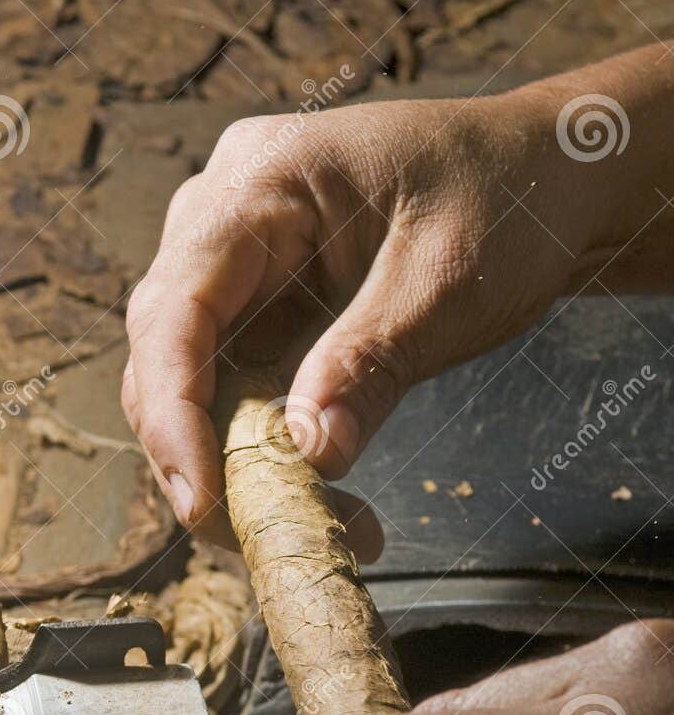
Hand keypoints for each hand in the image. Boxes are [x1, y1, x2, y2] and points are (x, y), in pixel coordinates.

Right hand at [123, 45, 673, 537]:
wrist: (551, 177)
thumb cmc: (508, 196)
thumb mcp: (447, 280)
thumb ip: (371, 362)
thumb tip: (307, 453)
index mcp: (259, 180)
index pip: (174, 308)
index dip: (173, 412)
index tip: (204, 499)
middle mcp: (225, 216)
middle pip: (164, 354)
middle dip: (202, 456)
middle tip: (268, 537)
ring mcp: (239, 262)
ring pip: (190, 384)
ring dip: (237, 465)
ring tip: (326, 522)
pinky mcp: (262, 304)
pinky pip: (234, 389)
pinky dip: (265, 451)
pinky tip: (323, 492)